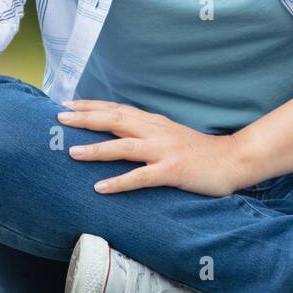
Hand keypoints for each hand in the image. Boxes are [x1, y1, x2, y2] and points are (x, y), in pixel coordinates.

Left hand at [56, 99, 246, 197]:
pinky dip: (119, 182)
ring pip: (124, 147)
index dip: (92, 106)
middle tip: (59, 118)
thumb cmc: (200, 152)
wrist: (233, 160)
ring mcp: (164, 151)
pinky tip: (100, 188)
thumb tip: (122, 134)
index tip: (67, 104)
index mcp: (155, 123)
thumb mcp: (171, 136)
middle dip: (86, 118)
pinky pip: (141, 177)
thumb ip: (148, 133)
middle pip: (115, 121)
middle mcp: (156, 132)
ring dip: (96, 149)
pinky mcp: (172, 171)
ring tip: (72, 152)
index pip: (118, 110)